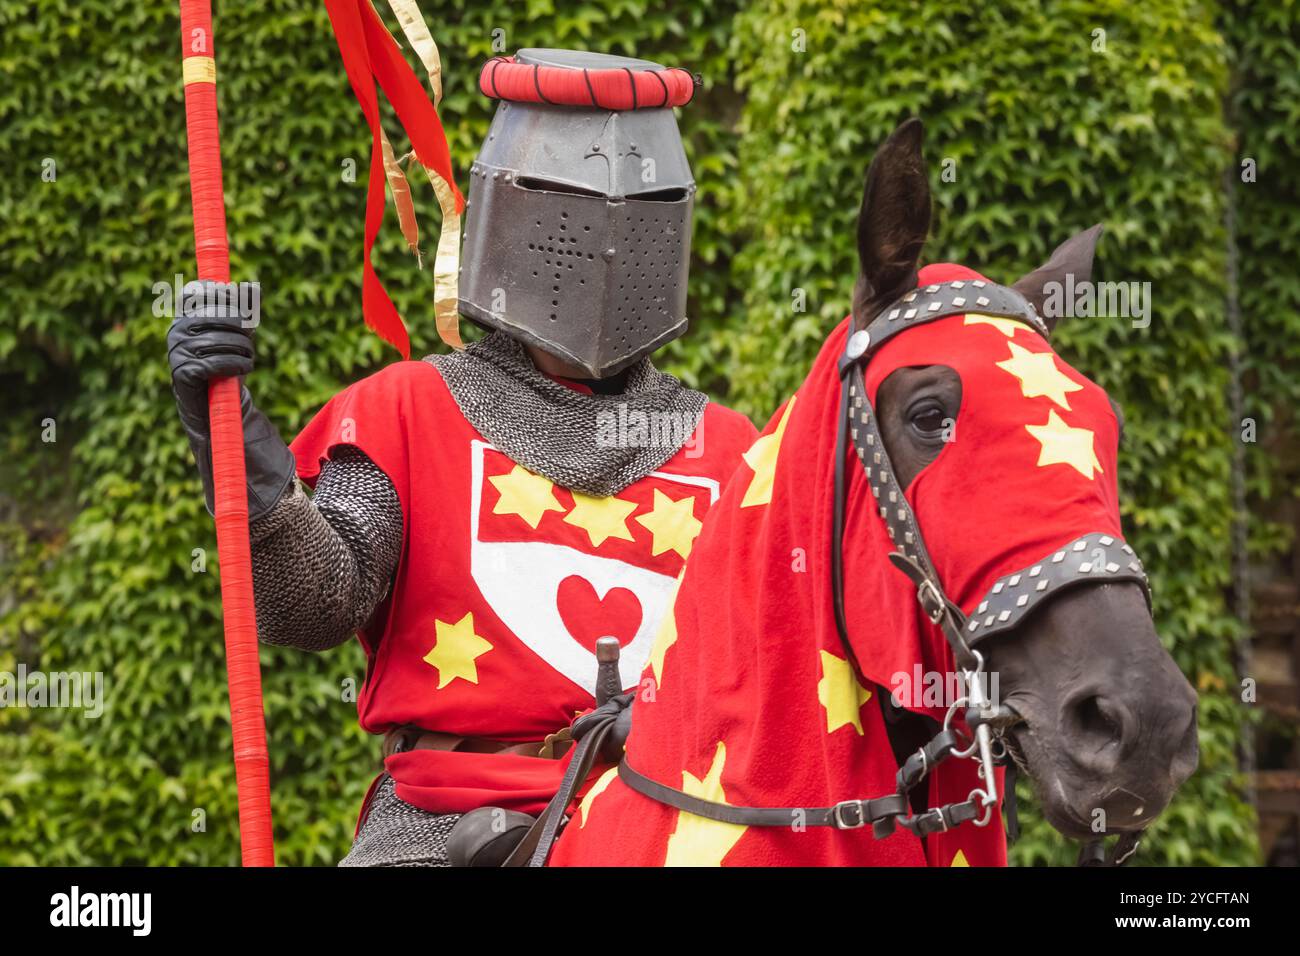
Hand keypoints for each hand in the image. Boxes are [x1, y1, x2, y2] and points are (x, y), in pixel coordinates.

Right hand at [167, 280, 256, 426]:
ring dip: (243, 348)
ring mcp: (178, 350)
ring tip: (248, 356)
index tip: (244, 307)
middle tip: (250, 338)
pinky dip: (237, 364)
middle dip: (242, 325)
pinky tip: (245, 367)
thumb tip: (255, 287)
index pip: (199, 291)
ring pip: (220, 340)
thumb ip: (246, 308)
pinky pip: (217, 362)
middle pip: (217, 314)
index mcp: (184, 315)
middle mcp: (176, 329)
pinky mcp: (183, 371)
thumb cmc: (225, 359)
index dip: (225, 294)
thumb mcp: (238, 332)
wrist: (213, 399)